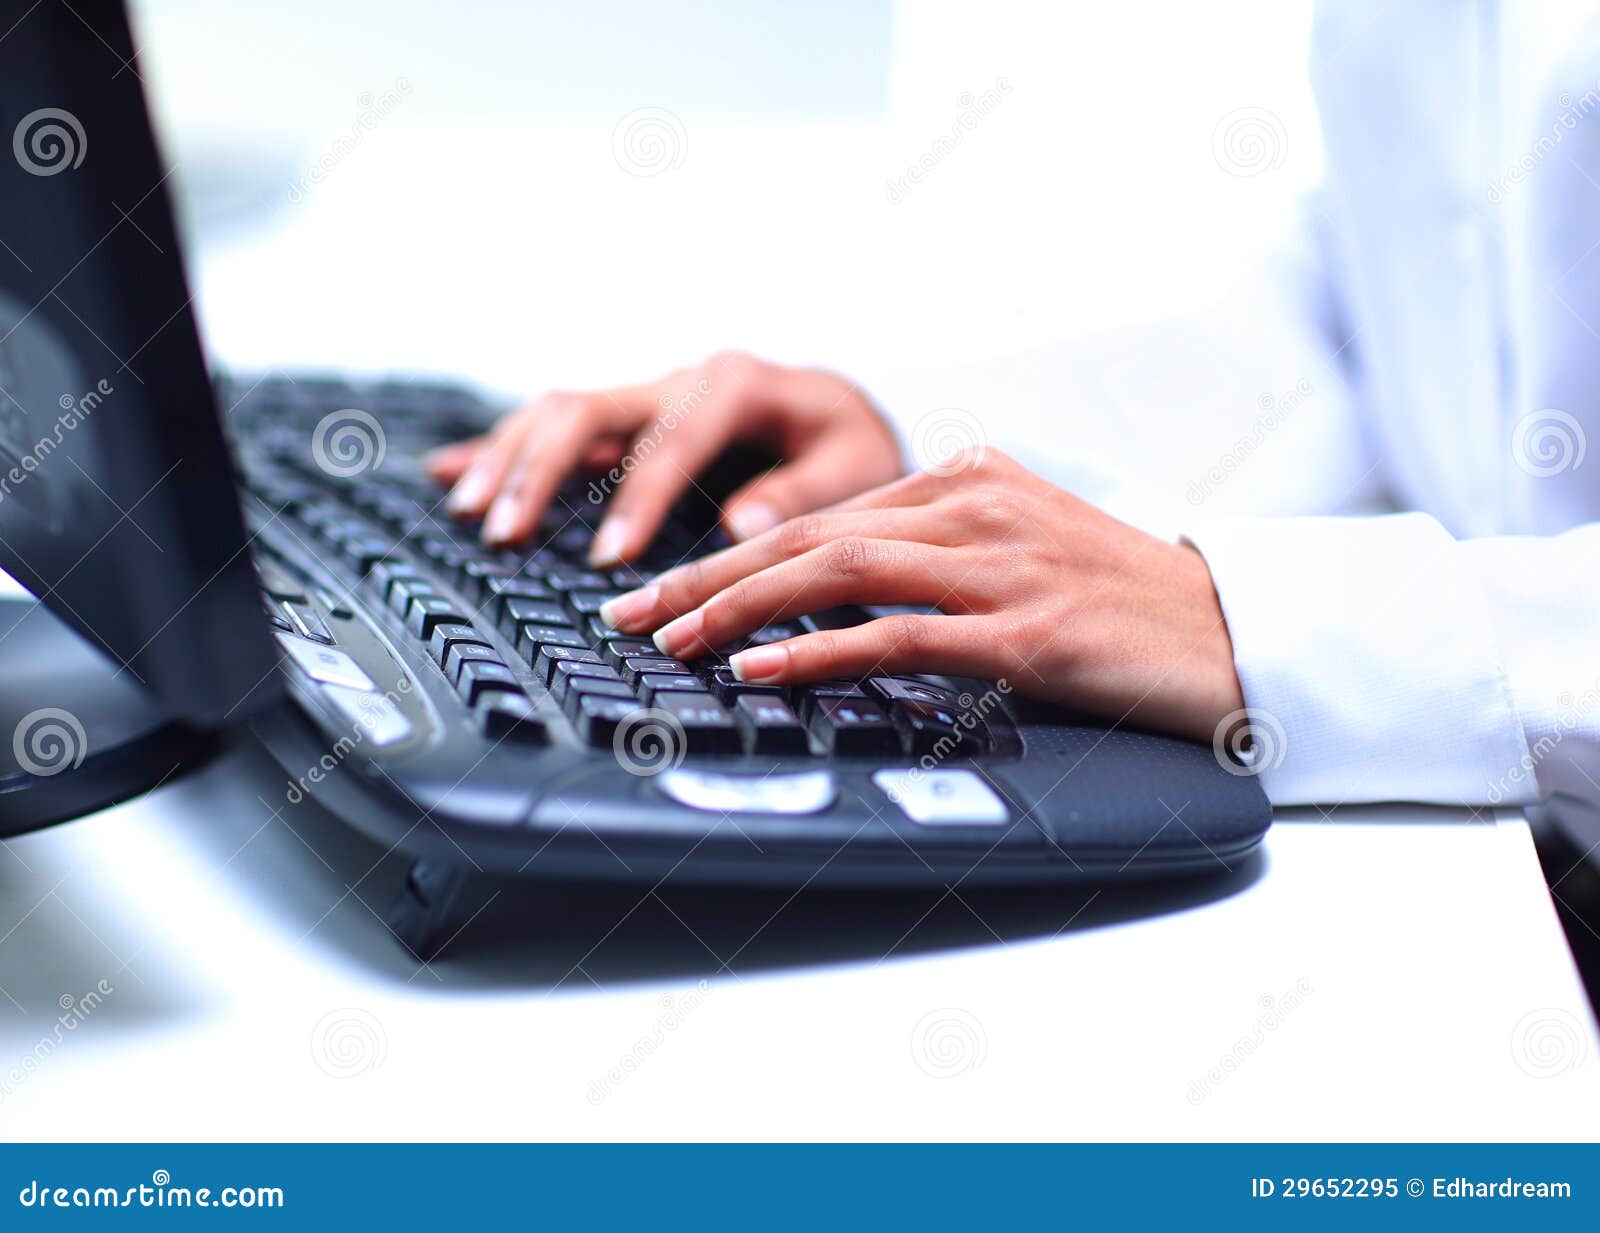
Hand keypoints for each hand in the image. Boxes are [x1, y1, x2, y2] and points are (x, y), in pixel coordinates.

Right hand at [425, 352, 902, 563]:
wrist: (843, 414)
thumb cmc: (852, 444)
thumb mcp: (857, 465)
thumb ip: (806, 490)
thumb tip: (740, 524)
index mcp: (736, 384)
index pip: (670, 440)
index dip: (635, 499)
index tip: (609, 559)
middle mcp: (679, 380)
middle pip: (588, 409)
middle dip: (540, 470)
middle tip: (505, 535)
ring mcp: (647, 396)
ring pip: (558, 411)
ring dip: (508, 459)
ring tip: (471, 515)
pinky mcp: (628, 420)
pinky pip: (554, 428)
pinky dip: (501, 449)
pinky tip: (450, 476)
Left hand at [597, 449, 1244, 743]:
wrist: (1236, 634)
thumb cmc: (1125, 604)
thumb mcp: (1024, 548)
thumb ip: (937, 552)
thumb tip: (839, 591)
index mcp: (968, 481)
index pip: (821, 513)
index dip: (730, 552)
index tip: (664, 589)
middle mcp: (975, 508)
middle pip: (810, 533)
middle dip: (706, 576)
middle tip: (632, 614)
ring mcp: (1001, 565)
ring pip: (838, 571)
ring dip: (741, 608)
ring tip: (670, 640)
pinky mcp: (1026, 629)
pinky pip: (899, 635)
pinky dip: (820, 652)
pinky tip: (762, 670)